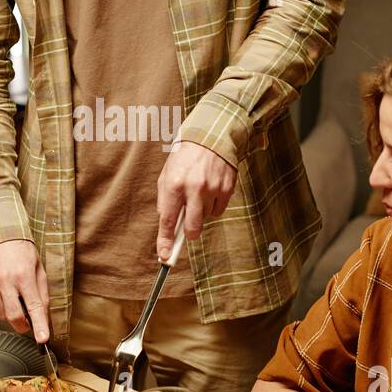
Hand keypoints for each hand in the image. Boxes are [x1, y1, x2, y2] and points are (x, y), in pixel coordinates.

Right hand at [0, 239, 50, 341]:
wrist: (0, 234)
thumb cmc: (22, 251)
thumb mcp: (39, 269)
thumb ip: (42, 294)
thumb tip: (43, 317)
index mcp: (24, 275)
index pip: (34, 306)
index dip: (39, 325)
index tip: (42, 339)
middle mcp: (5, 280)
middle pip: (13, 316)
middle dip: (22, 326)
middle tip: (27, 324)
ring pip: (1, 314)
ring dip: (10, 315)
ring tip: (14, 300)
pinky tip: (4, 297)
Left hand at [156, 141, 236, 258]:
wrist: (211, 135)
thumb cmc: (184, 157)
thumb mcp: (166, 174)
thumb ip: (165, 200)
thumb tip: (167, 226)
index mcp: (174, 184)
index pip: (168, 220)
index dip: (165, 240)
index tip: (165, 256)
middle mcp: (193, 188)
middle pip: (192, 228)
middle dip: (188, 234)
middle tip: (187, 231)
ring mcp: (212, 189)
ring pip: (206, 218)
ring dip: (201, 213)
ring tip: (198, 193)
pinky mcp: (226, 188)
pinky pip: (218, 211)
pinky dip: (213, 206)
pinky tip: (210, 191)